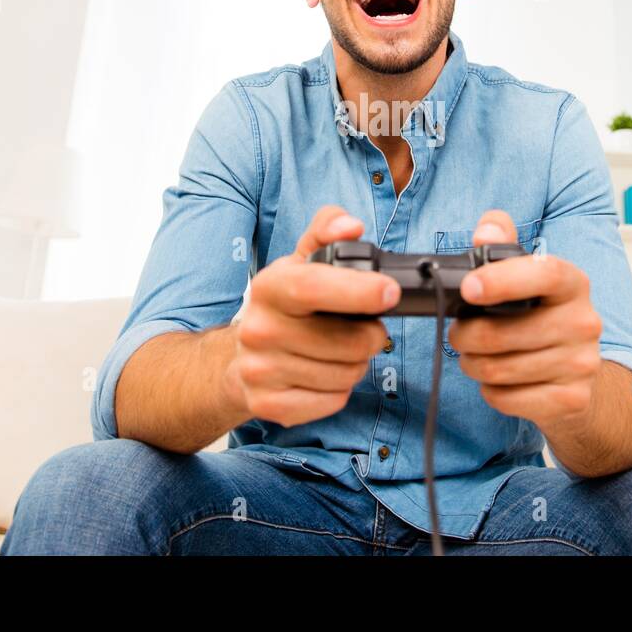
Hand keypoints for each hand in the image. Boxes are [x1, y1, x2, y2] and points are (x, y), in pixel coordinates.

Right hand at [226, 206, 398, 427]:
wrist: (242, 356)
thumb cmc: (285, 304)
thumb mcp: (302, 260)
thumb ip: (328, 232)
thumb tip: (351, 226)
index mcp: (269, 287)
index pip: (313, 287)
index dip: (359, 290)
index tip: (390, 292)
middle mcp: (259, 330)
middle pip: (348, 342)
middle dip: (371, 336)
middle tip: (364, 328)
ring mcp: (261, 371)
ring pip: (346, 374)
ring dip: (356, 363)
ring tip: (340, 350)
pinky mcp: (269, 406)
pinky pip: (333, 401)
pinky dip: (339, 390)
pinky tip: (324, 374)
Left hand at [452, 210, 602, 428]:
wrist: (581, 374)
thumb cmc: (542, 317)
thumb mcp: (526, 276)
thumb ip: (501, 245)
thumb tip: (486, 231)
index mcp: (572, 283)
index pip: (543, 274)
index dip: (501, 280)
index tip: (468, 288)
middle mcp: (583, 322)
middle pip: (501, 333)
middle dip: (465, 335)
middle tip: (460, 334)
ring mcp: (581, 363)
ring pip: (497, 368)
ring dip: (473, 363)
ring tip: (476, 356)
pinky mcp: (572, 399)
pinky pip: (505, 397)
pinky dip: (491, 391)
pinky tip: (500, 380)